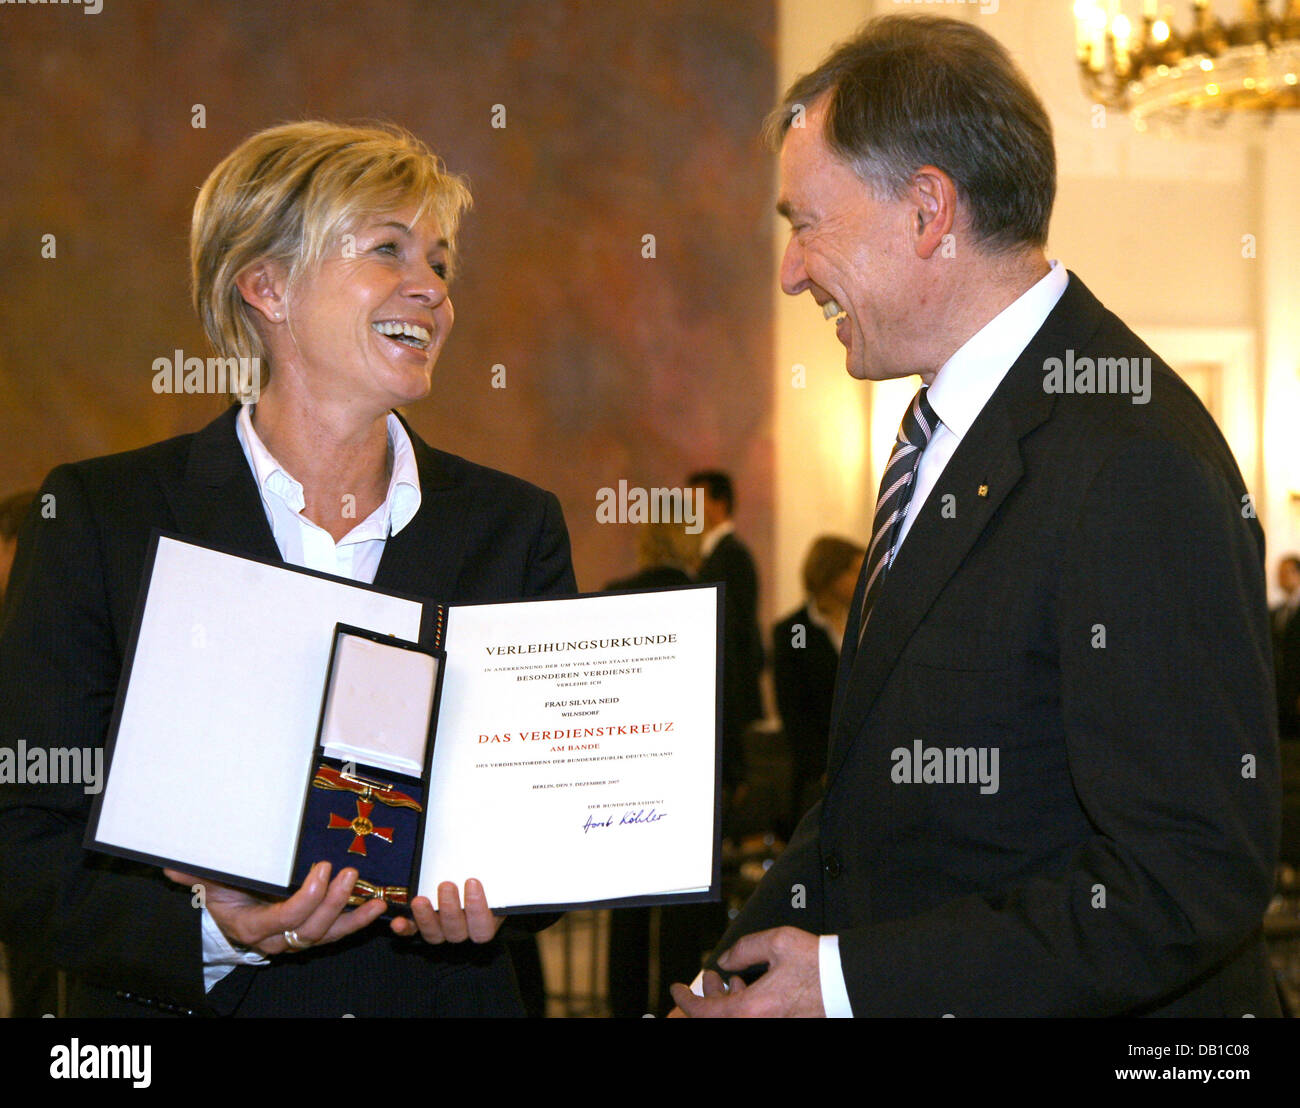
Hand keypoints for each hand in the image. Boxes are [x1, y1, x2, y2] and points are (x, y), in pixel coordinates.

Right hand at [165, 862, 385, 955]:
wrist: (228, 919)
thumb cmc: (223, 896)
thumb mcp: (208, 883)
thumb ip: (194, 875)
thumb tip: (172, 866)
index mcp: (252, 926)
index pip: (283, 918)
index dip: (305, 898)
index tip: (321, 870)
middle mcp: (277, 938)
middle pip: (310, 928)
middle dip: (332, 902)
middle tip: (348, 873)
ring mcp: (296, 938)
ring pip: (327, 934)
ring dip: (351, 914)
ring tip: (373, 896)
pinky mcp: (313, 933)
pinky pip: (338, 932)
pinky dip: (358, 921)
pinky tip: (377, 908)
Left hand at [389, 878, 503, 943]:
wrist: (467, 872)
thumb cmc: (485, 872)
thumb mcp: (497, 872)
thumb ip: (501, 870)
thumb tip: (513, 853)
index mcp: (487, 921)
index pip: (483, 927)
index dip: (477, 909)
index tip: (472, 882)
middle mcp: (464, 930)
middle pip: (457, 932)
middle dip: (450, 909)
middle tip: (446, 885)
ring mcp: (443, 929)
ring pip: (434, 935)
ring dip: (426, 918)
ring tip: (420, 900)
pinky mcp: (423, 925)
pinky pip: (413, 932)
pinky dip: (405, 928)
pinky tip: (398, 921)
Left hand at [668, 927, 823, 1016]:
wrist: (847, 983)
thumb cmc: (818, 966)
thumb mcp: (776, 943)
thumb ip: (744, 949)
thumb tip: (726, 960)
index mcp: (752, 1009)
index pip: (704, 1012)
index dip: (684, 1000)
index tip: (675, 988)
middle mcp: (759, 1023)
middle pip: (717, 1019)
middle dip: (707, 997)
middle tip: (709, 978)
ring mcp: (771, 1025)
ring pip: (735, 1019)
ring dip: (726, 1002)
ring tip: (732, 979)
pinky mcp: (782, 1023)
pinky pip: (752, 1019)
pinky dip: (743, 1006)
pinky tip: (750, 987)